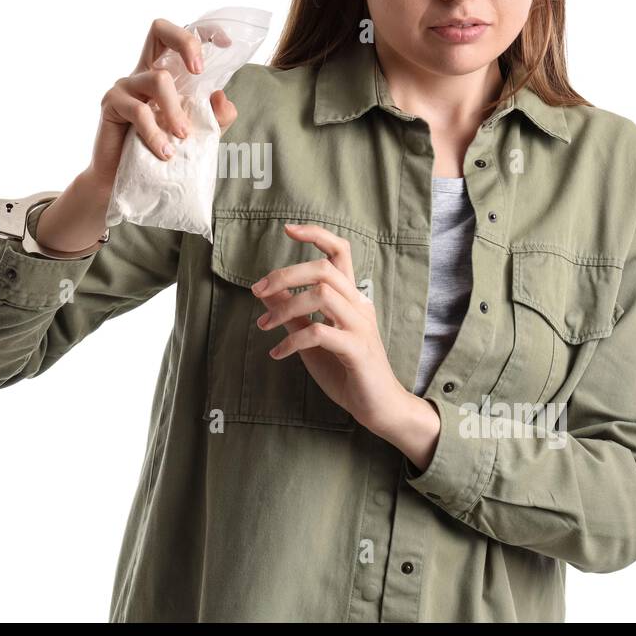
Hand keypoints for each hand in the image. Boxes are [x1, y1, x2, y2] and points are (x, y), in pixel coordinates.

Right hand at [86, 17, 238, 189]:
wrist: (123, 182)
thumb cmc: (158, 153)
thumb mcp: (196, 136)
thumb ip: (214, 118)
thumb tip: (221, 96)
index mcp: (164, 74)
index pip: (179, 40)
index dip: (204, 33)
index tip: (226, 44)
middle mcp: (143, 72)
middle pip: (159, 29)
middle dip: (186, 43)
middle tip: (199, 71)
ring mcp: (126, 85)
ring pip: (158, 79)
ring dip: (175, 110)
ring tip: (182, 137)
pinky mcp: (111, 103)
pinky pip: (139, 111)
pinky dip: (155, 133)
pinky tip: (164, 152)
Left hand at [250, 222, 411, 432]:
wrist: (378, 407)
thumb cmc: (346, 371)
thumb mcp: (312, 338)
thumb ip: (293, 313)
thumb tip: (265, 291)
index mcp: (351, 298)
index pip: (340, 252)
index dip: (317, 234)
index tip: (288, 228)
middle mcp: (358, 305)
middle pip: (323, 269)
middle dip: (286, 274)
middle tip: (258, 290)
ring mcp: (360, 326)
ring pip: (322, 294)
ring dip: (285, 307)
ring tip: (265, 326)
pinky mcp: (357, 349)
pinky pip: (319, 333)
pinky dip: (291, 340)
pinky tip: (277, 353)